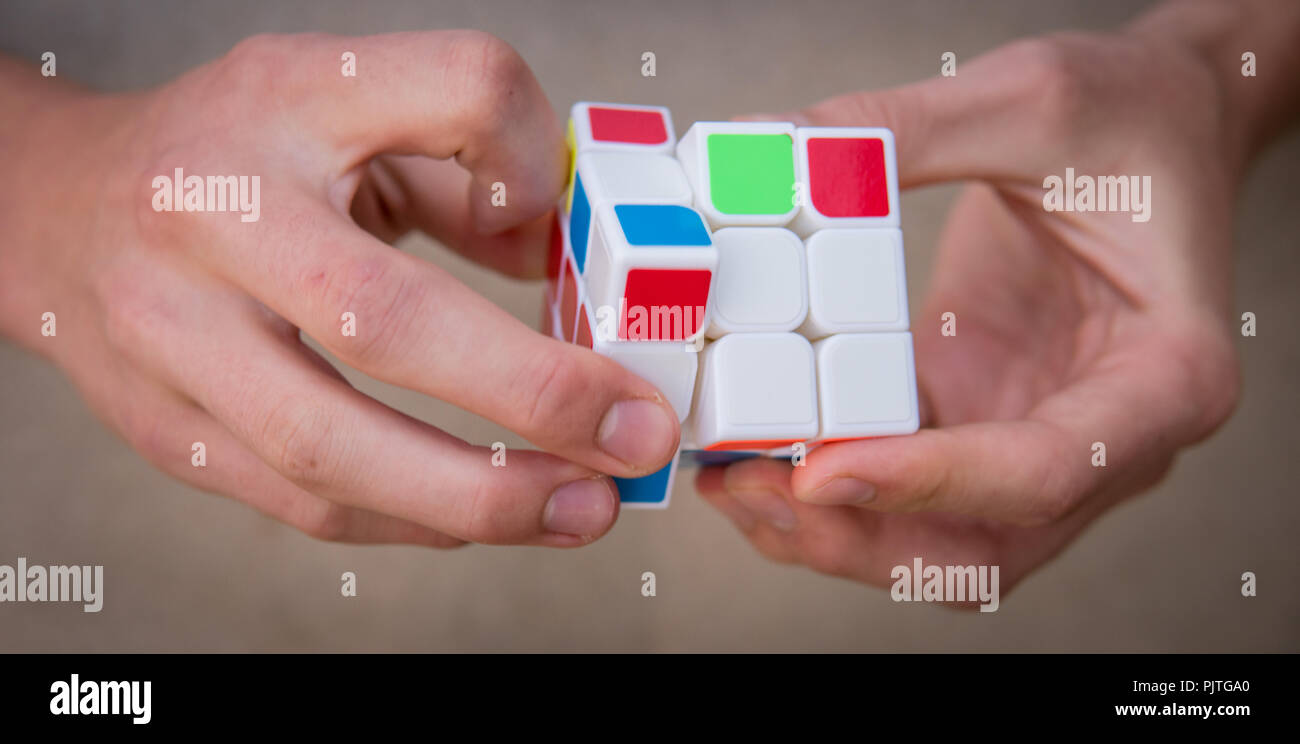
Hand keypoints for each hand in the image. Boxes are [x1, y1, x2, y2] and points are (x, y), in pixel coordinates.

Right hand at [0, 32, 681, 547]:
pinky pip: (304, 503)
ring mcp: (172, 337)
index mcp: (282, 104)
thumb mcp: (347, 104)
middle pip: (380, 319)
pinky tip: (488, 519)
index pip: (454, 89)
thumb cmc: (232, 153)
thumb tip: (568, 258)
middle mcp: (213, 217)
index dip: (529, 155)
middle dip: (531, 395)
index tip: (564, 215)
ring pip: (330, 449)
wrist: (59, 211)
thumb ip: (468, 157)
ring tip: (583, 508)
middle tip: (632, 439)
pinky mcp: (167, 430)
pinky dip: (414, 522)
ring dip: (479, 497)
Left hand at [697, 15, 1280, 596]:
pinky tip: (756, 449)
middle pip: (986, 548)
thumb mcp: (1033, 101)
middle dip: (860, 539)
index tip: (820, 472)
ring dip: (831, 532)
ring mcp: (1039, 438)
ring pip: (936, 541)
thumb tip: (781, 159)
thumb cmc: (1131, 116)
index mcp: (1166, 378)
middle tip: (751, 489)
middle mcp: (1111, 439)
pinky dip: (829, 485)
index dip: (930, 483)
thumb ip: (913, 132)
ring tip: (731, 480)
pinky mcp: (977, 417)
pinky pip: (902, 484)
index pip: (1048, 470)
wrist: (1159, 120)